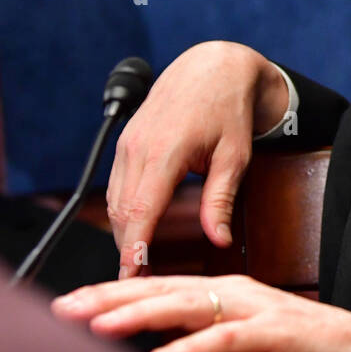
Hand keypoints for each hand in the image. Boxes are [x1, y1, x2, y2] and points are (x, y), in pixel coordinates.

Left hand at [52, 274, 350, 351]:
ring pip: (187, 305)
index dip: (112, 300)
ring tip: (99, 325)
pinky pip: (226, 338)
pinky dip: (192, 346)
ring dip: (140, 315)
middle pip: (161, 291)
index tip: (69, 308)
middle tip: (64, 307)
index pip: (156, 295)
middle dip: (110, 299)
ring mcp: (254, 310)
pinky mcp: (274, 331)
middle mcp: (233, 295)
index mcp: (221, 301)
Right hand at [105, 42, 289, 276]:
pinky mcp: (126, 142)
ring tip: (138, 264)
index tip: (131, 277)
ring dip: (123, 232)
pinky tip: (136, 230)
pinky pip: (117, 185)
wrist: (212, 67)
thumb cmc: (228, 109)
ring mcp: (127, 143)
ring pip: (115, 200)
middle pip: (123, 211)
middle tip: (138, 283)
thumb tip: (219, 240)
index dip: (133, 248)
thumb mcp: (235, 156)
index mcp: (165, 151)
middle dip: (127, 249)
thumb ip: (221, 200)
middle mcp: (138, 147)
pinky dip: (124, 211)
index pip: (142, 211)